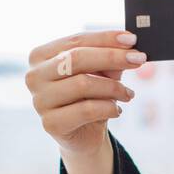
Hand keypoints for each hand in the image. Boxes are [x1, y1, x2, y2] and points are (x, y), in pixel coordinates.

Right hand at [26, 29, 145, 158]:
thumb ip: (109, 59)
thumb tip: (128, 47)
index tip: (132, 40)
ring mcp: (39, 101)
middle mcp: (34, 76)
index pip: (76, 40)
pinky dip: (108, 107)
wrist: (84, 134)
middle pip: (76, 59)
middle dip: (112, 57)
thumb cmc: (90, 97)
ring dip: (113, 87)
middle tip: (139, 60)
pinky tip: (117, 109)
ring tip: (128, 93)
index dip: (105, 39)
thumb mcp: (101, 73)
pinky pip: (86, 110)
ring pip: (83, 84)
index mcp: (41, 56)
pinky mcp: (50, 124)